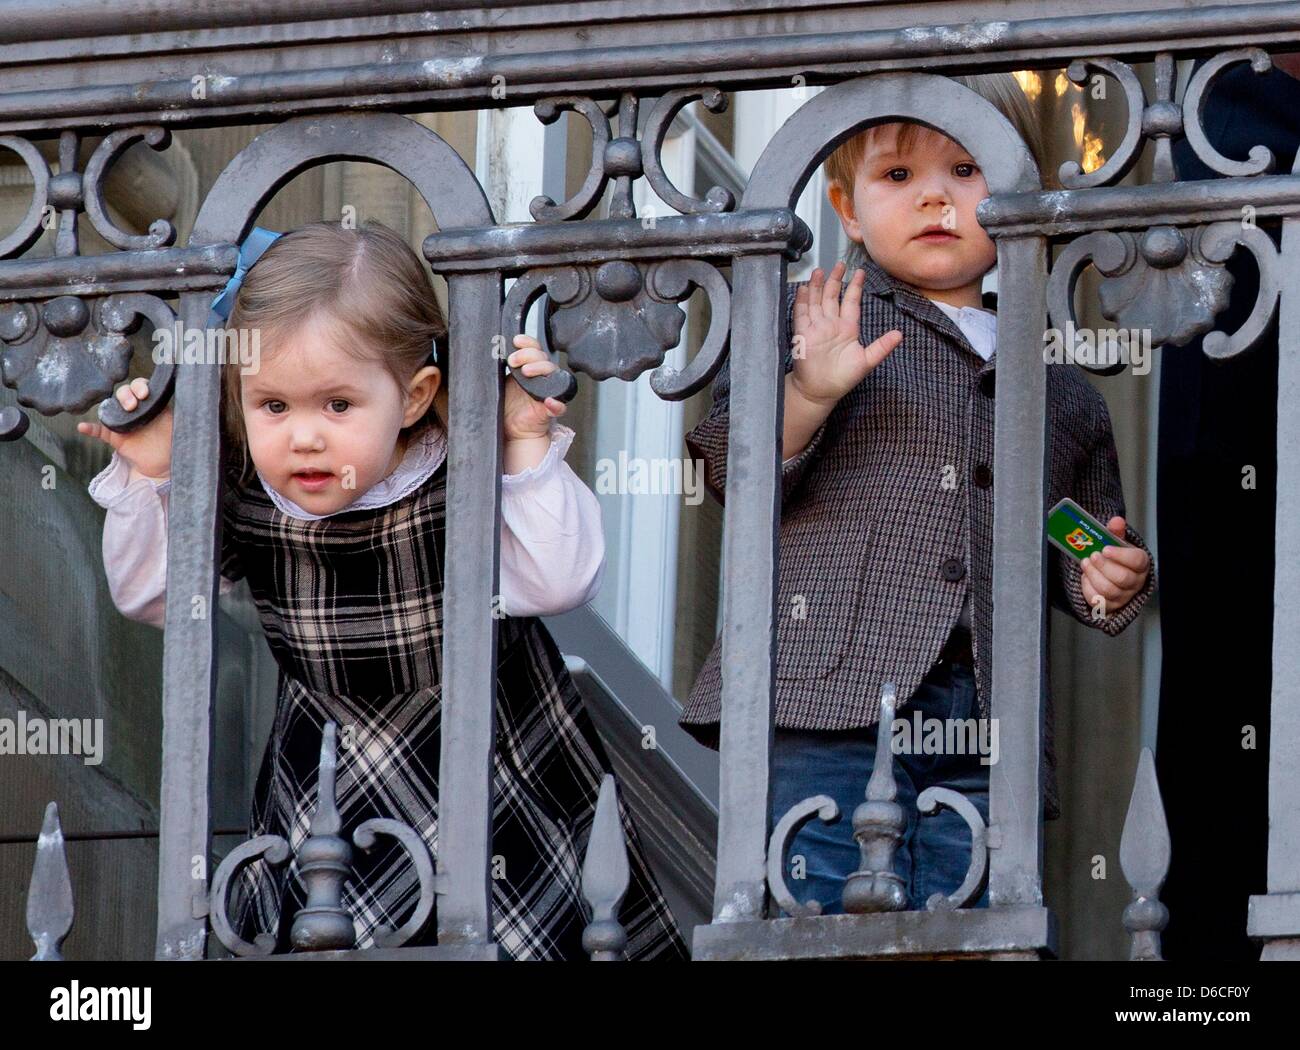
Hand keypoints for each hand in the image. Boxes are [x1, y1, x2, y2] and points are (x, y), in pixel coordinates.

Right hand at [77, 377, 172, 480]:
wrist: (167, 464)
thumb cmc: (174, 441)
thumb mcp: (178, 423)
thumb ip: (176, 412)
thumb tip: (187, 398)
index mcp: (150, 403)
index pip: (140, 386)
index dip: (140, 386)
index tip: (145, 394)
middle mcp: (135, 409)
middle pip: (123, 392)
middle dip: (126, 394)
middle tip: (132, 406)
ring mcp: (123, 422)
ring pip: (110, 407)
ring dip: (110, 405)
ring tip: (121, 410)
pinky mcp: (116, 438)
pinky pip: (99, 432)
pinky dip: (89, 429)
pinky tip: (82, 427)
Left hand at [503, 335, 565, 442]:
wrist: (511, 430)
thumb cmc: (507, 405)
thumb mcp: (500, 383)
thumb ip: (498, 369)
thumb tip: (490, 353)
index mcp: (530, 369)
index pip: (534, 349)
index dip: (528, 342)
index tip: (516, 341)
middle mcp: (541, 378)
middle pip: (543, 358)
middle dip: (528, 355)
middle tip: (514, 361)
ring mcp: (547, 392)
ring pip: (553, 374)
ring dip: (541, 369)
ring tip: (526, 372)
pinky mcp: (550, 410)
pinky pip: (559, 406)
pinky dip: (556, 404)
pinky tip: (549, 402)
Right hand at [790, 261, 901, 408]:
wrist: (820, 391)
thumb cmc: (843, 378)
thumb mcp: (867, 361)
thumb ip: (881, 346)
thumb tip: (900, 335)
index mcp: (848, 328)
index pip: (852, 302)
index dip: (855, 287)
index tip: (860, 272)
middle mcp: (832, 324)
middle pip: (833, 297)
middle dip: (836, 280)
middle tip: (839, 264)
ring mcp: (817, 328)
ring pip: (817, 301)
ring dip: (818, 286)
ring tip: (820, 270)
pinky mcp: (803, 334)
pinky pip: (802, 314)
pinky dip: (802, 301)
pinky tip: (804, 288)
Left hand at [1080, 515, 1149, 617]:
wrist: (1111, 576)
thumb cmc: (1116, 558)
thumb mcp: (1117, 543)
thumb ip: (1116, 532)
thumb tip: (1116, 520)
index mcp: (1140, 564)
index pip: (1137, 561)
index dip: (1120, 555)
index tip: (1105, 549)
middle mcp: (1135, 582)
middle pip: (1122, 578)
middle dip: (1104, 566)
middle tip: (1092, 555)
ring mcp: (1123, 596)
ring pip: (1108, 590)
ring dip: (1093, 575)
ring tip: (1085, 563)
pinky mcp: (1109, 605)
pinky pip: (1097, 600)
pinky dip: (1087, 587)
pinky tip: (1085, 576)